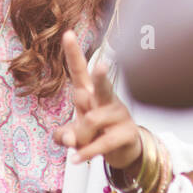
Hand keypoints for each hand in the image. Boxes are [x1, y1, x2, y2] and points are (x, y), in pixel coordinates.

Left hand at [56, 31, 140, 168]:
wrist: (124, 150)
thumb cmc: (97, 132)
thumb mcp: (75, 132)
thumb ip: (66, 134)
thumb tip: (69, 139)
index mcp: (90, 93)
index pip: (80, 70)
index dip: (73, 53)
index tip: (67, 34)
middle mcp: (105, 99)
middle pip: (101, 85)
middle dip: (101, 76)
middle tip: (100, 66)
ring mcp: (119, 114)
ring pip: (91, 122)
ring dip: (80, 138)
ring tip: (79, 146)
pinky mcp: (127, 132)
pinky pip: (102, 143)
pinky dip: (86, 152)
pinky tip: (76, 158)